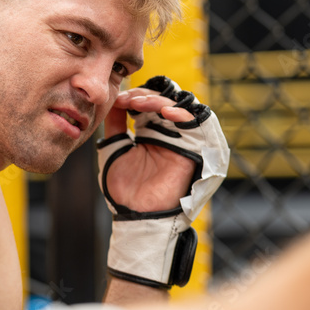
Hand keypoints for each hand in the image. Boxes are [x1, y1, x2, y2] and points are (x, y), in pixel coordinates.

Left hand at [103, 87, 197, 212]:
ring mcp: (179, 140)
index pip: (148, 103)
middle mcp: (166, 133)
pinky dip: (182, 113)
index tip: (119, 100)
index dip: (136, 96)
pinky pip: (196, 124)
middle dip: (146, 95)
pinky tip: (165, 111)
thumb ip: (115, 124)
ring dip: (160, 100)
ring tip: (141, 104)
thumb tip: (114, 99)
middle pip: (164, 101)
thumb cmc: (123, 189)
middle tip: (129, 100)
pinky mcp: (193, 150)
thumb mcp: (113, 149)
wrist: (135, 214)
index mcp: (149, 132)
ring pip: (179, 107)